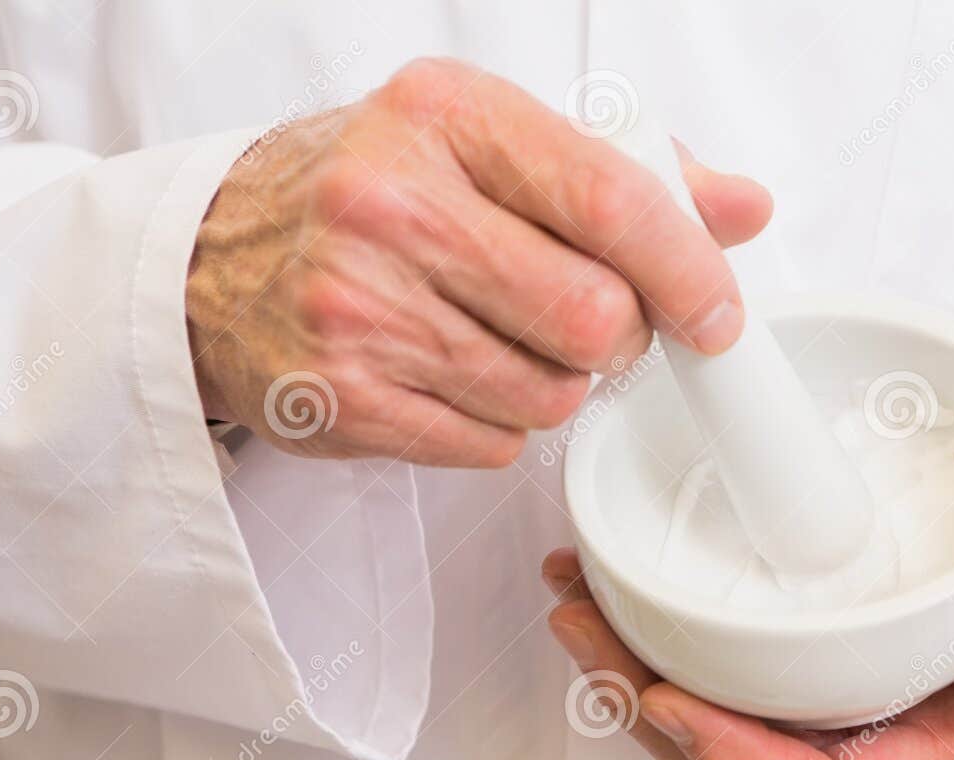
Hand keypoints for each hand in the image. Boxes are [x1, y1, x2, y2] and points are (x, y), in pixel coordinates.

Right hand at [186, 57, 771, 465]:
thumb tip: (742, 209)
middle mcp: (392, 205)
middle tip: (593, 324)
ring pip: (550, 394)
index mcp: (445, 118)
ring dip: (555, 384)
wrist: (211, 259)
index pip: (611, 201)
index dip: (688, 269)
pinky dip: (498, 424)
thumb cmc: (368, 193)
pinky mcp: (343, 398)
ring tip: (501, 340)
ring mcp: (359, 308)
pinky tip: (452, 377)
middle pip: (593, 318)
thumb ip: (621, 172)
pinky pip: (494, 446)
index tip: (716, 311)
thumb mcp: (485, 142)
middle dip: (619, 338)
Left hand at [543, 491, 953, 759]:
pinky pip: (700, 684)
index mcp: (932, 752)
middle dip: (650, 716)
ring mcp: (814, 719)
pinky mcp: (781, 677)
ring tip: (575, 603)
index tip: (672, 706)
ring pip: (701, 734)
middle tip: (587, 632)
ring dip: (625, 678)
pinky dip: (642, 642)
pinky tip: (603, 585)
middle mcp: (862, 752)